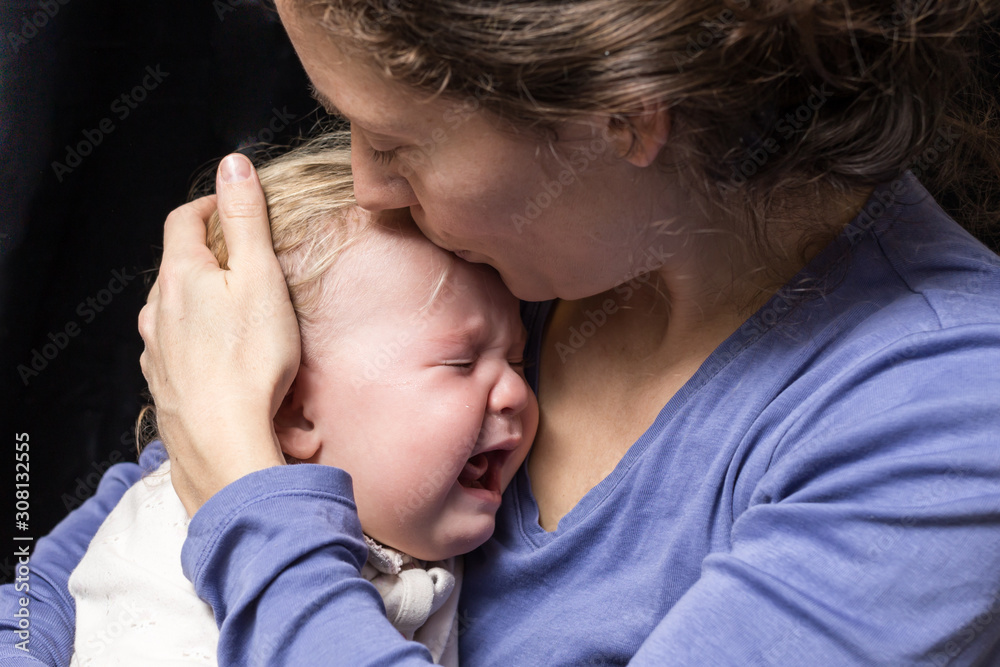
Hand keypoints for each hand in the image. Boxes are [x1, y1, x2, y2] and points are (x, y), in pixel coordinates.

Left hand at [139, 154, 297, 514]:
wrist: (223, 440)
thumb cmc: (250, 359)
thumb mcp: (259, 276)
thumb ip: (246, 218)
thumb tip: (233, 164)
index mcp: (181, 276)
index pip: (184, 221)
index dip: (210, 206)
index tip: (234, 205)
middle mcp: (158, 309)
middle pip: (177, 264)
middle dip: (208, 253)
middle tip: (243, 257)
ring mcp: (156, 349)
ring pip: (172, 307)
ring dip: (198, 296)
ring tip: (232, 306)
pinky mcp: (164, 383)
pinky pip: (174, 345)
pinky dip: (194, 335)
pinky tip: (216, 351)